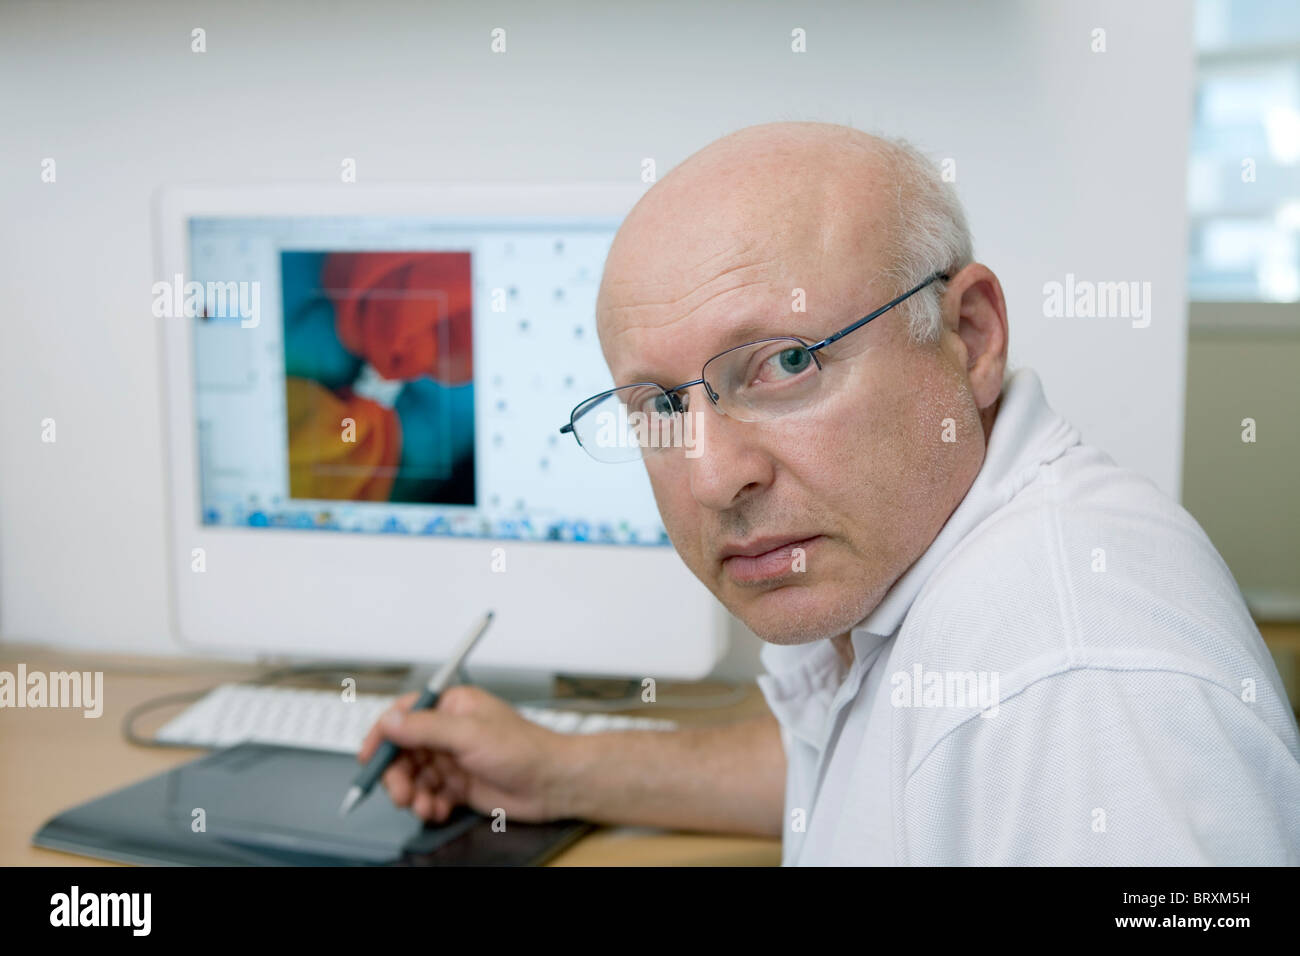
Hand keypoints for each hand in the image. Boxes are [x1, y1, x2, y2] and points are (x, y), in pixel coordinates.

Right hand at [357, 686, 571, 824]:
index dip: (382, 735)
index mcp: (452, 706)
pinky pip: (430, 794)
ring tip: (424, 806)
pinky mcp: (459, 784)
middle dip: (397, 774)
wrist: (552, 784)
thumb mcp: (469, 734)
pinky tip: (438, 810)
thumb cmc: (524, 749)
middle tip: (400, 794)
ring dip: (413, 794)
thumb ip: (425, 728)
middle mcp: (450, 731)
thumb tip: (390, 721)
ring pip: (414, 776)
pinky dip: (428, 805)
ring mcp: (454, 759)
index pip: (403, 715)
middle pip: (403, 751)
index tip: (368, 758)